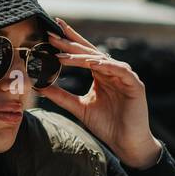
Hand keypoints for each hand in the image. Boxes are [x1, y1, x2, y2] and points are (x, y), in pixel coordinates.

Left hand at [36, 19, 161, 169]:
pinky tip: (93, 63)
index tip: (50, 32)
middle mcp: (112, 70)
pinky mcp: (135, 85)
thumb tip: (39, 86)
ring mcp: (124, 76)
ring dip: (83, 56)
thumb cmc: (107, 125)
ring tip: (65, 54)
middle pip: (90, 52)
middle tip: (52, 33)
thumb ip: (61, 95)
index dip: (68, 42)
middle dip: (71, 42)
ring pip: (102, 60)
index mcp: (100, 73)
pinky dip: (107, 66)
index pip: (82, 54)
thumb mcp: (79, 107)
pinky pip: (120, 70)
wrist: (126, 143)